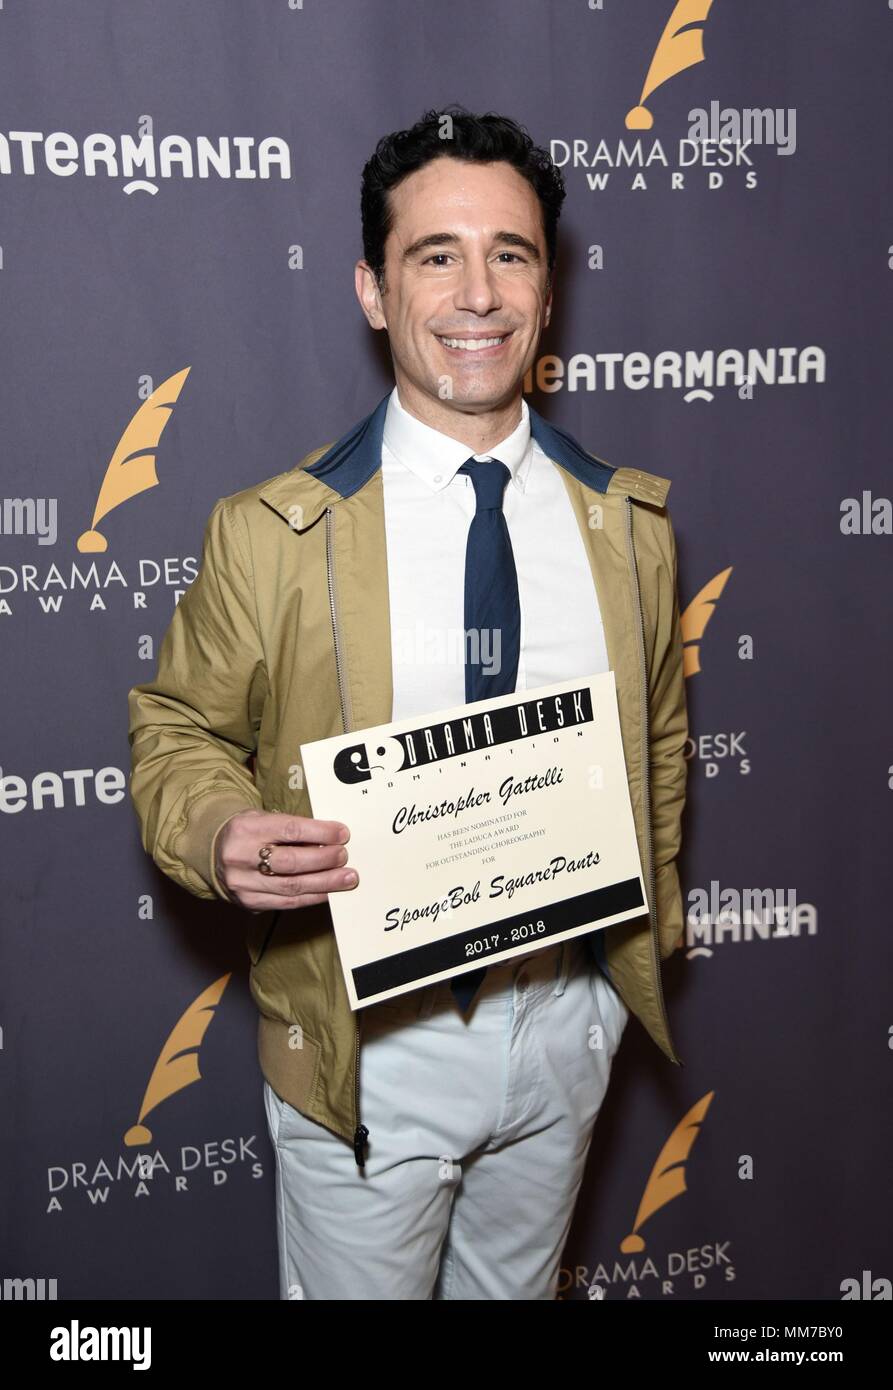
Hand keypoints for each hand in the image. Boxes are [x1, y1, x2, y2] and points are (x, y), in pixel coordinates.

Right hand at [213, 810, 357, 912]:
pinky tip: (329, 892)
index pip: (290, 830)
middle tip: (344, 857)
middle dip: (324, 860)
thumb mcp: (263, 819)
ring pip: (291, 886)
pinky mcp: (249, 903)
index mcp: (246, 828)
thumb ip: (292, 829)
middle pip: (291, 862)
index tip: (342, 834)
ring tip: (347, 878)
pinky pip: (287, 903)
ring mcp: (243, 883)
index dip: (320, 833)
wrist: (214, 854)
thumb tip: (331, 840)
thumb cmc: (248, 833)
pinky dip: (312, 897)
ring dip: (325, 883)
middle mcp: (240, 857)